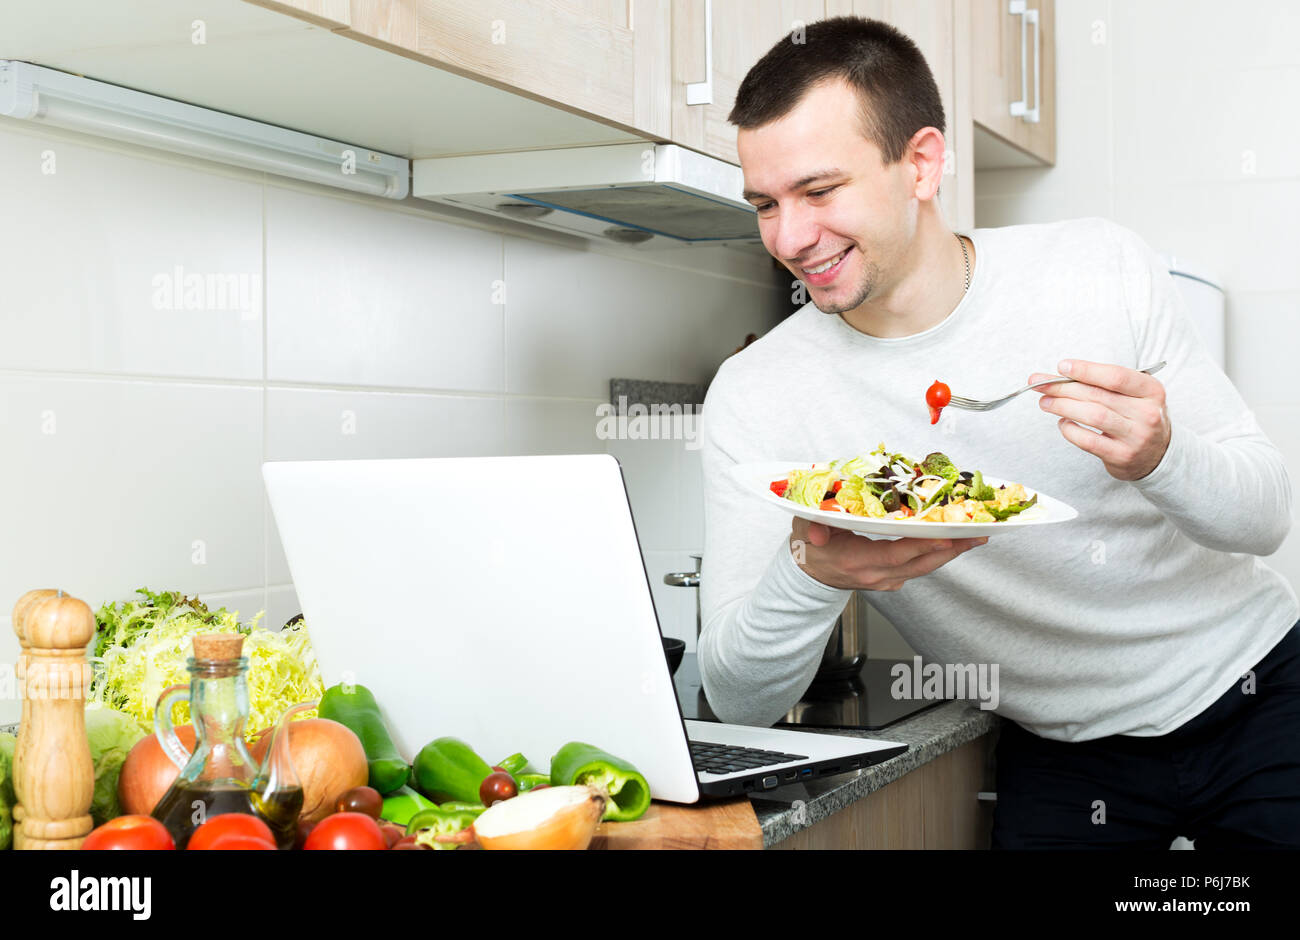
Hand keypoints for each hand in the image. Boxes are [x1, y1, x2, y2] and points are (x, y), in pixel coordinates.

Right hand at [790, 517, 985, 590]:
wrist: (809, 576)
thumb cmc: (810, 548)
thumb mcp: (804, 532)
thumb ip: (812, 528)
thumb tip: (818, 533)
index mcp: (857, 561)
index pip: (896, 555)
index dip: (921, 546)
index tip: (945, 535)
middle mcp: (875, 574)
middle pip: (920, 563)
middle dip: (951, 549)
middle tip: (977, 534)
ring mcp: (885, 580)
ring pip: (924, 567)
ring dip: (950, 553)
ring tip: (974, 538)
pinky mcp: (891, 580)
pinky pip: (919, 568)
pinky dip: (937, 555)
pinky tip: (952, 543)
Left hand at [1030, 359, 1170, 480]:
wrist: (1157, 456)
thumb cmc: (1136, 418)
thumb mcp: (1134, 396)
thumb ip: (1104, 385)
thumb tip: (1061, 375)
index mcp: (1151, 391)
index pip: (1116, 376)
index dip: (1086, 370)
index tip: (1062, 366)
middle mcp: (1147, 413)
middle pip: (1097, 395)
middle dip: (1063, 387)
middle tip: (1040, 383)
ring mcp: (1136, 436)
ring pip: (1092, 416)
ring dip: (1063, 406)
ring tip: (1045, 402)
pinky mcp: (1122, 456)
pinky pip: (1088, 441)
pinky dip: (1070, 430)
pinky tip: (1062, 423)